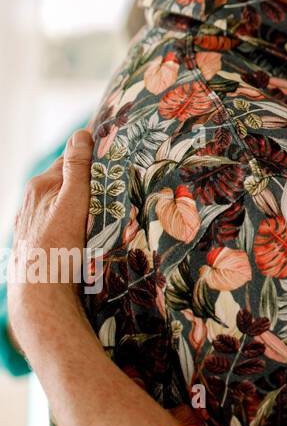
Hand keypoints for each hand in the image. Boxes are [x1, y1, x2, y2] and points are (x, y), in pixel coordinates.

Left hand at [8, 129, 95, 351]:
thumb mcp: (75, 200)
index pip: (71, 159)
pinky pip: (59, 224)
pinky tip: (83, 237)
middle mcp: (32, 200)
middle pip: (67, 182)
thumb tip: (81, 134)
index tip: (115, 166)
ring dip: (81, 207)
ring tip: (101, 218)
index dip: (93, 160)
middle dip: (88, 185)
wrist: (40, 290)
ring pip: (63, 204)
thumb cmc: (60, 245)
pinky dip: (72, 225)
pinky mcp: (36, 241)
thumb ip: (78, 167)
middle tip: (112, 195)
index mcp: (41, 185)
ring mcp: (32, 221)